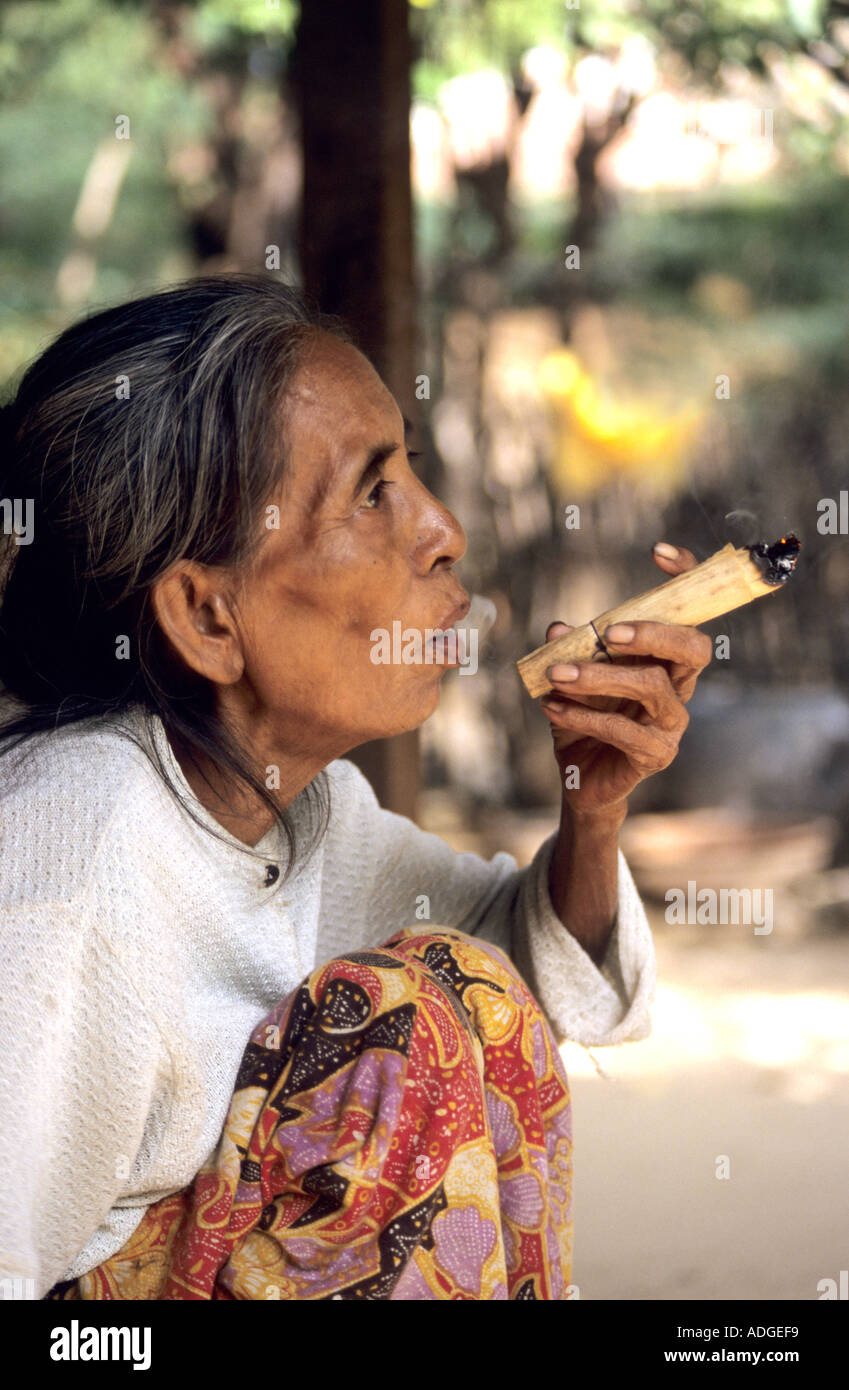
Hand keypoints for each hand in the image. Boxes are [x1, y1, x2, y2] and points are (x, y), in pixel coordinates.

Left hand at [541, 543, 711, 814]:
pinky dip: (583, 715)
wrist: (579, 778)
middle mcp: (678, 687)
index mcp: (664, 660)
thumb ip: (567, 651)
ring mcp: (670, 724)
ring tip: (556, 676)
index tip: (659, 553)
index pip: (690, 613)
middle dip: (654, 633)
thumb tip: (558, 628)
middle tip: (610, 633)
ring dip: (600, 677)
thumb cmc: (583, 718)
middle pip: (693, 649)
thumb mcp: (569, 677)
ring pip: (651, 687)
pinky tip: (551, 708)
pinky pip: (623, 730)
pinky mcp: (655, 755)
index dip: (686, 578)